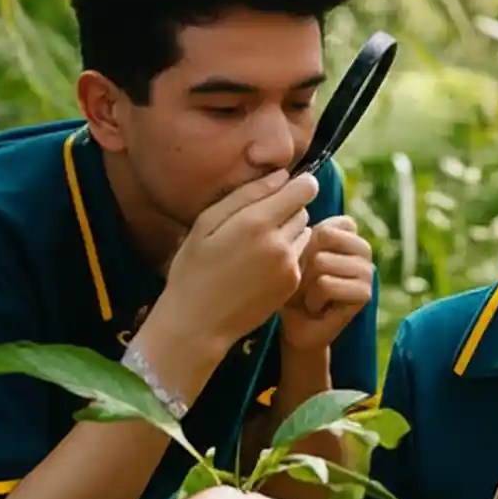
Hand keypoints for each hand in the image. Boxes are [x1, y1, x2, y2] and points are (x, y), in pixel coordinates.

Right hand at [140, 170, 317, 372]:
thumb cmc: (193, 269)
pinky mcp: (292, 283)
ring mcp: (289, 266)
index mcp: (256, 223)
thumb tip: (282, 175)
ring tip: (256, 246)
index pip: (303, 189)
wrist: (197, 323)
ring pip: (304, 231)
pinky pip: (299, 255)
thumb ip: (246, 194)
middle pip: (302, 209)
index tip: (283, 188)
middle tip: (255, 223)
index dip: (297, 184)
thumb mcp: (206, 223)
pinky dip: (287, 254)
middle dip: (286, 209)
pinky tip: (260, 265)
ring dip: (288, 231)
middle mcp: (280, 243)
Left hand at [279, 215, 373, 350]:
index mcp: (348, 232)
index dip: (302, 242)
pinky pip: (326, 284)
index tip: (300, 261)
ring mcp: (367, 270)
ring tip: (310, 294)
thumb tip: (310, 227)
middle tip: (304, 281)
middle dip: (303, 260)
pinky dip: (313, 299)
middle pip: (322, 235)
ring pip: (321, 261)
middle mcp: (363, 248)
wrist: (297, 326)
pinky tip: (318, 307)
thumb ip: (303, 233)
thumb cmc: (292, 286)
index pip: (324, 221)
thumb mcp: (292, 253)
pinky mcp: (365, 293)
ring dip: (305, 283)